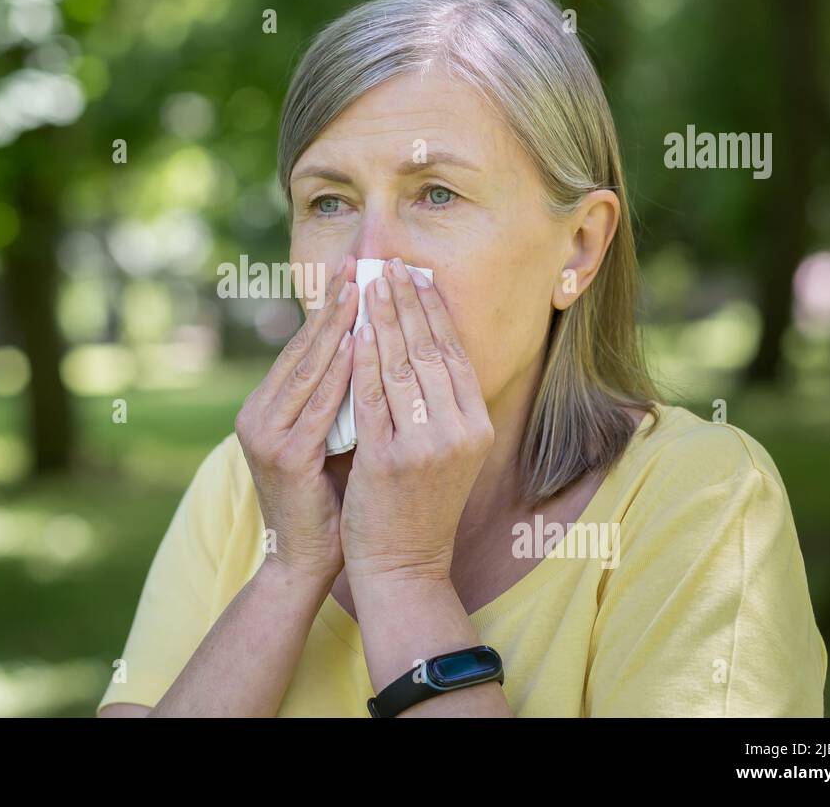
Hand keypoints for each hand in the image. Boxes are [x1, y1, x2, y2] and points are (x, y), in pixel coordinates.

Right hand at [235, 254, 358, 581]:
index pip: (300, 349)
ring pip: (309, 369)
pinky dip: (342, 371)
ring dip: (339, 328)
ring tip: (364, 291)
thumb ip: (339, 401)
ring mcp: (266, 434)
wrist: (302, 561)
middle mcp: (257, 415)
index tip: (355, 275)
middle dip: (334, 306)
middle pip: (302, 350)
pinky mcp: (284, 455)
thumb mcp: (327, 440)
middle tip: (359, 266)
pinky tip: (363, 344)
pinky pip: (320, 404)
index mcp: (264, 408)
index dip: (328, 311)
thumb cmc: (325, 501)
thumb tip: (373, 350)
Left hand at [339, 257, 494, 580]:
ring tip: (368, 285)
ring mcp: (425, 446)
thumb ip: (439, 404)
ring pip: (401, 366)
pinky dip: (363, 361)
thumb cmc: (417, 504)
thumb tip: (422, 345)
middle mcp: (458, 431)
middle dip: (408, 302)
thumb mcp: (445, 451)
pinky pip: (372, 399)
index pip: (453, 353)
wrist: (404, 564)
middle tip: (390, 265)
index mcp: (475, 425)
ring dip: (383, 319)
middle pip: (429, 351)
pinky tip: (354, 332)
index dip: (433, 311)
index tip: (416, 276)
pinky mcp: (389, 460)